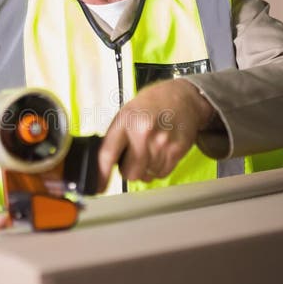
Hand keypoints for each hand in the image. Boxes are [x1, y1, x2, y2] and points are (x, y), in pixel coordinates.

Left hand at [97, 78, 213, 189]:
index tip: (99, 187)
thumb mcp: (127, 112)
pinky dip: (158, 168)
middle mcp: (143, 132)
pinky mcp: (176, 151)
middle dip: (129, 170)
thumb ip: (116, 136)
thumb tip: (105, 164)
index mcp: (126, 120)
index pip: (107, 154)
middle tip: (133, 158)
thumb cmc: (153, 104)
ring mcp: (161, 143)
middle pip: (130, 173)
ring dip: (146, 168)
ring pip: (146, 175)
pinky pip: (161, 174)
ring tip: (150, 148)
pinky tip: (160, 152)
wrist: (183, 97)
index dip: (101, 174)